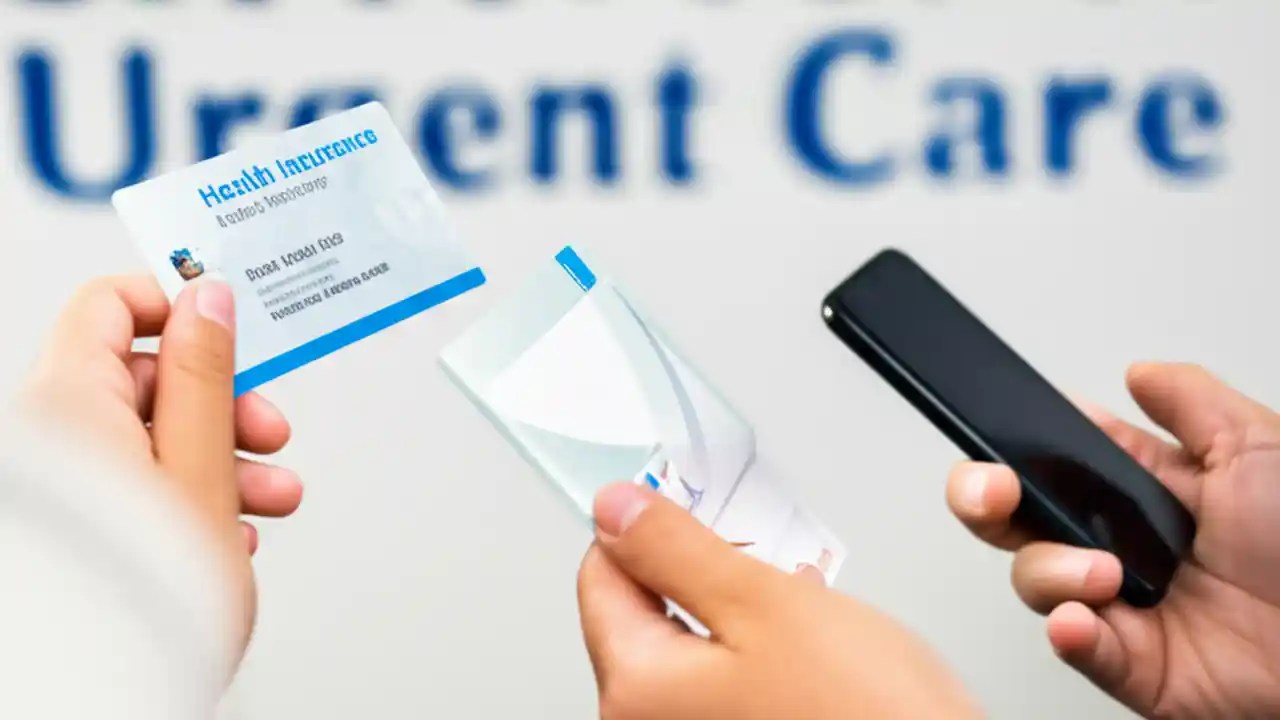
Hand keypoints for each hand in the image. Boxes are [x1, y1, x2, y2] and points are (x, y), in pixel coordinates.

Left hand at [17, 275, 303, 656]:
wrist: (98, 693)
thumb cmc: (146, 590)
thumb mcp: (199, 465)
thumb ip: (204, 373)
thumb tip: (206, 298)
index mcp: (69, 402)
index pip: (110, 306)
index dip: (177, 307)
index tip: (232, 326)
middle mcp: (53, 435)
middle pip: (146, 381)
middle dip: (225, 406)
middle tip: (271, 433)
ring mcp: (65, 483)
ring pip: (150, 440)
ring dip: (222, 460)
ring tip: (272, 500)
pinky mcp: (80, 525)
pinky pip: (136, 487)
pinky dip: (189, 499)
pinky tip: (228, 537)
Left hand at [578, 483, 979, 719]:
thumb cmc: (863, 715)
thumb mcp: (762, 604)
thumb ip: (675, 551)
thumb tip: (614, 510)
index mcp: (636, 690)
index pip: (599, 576)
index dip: (646, 528)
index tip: (691, 505)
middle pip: (642, 612)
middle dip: (699, 571)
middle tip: (759, 556)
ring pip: (690, 643)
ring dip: (736, 608)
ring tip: (796, 600)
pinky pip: (723, 680)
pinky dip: (756, 648)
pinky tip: (807, 643)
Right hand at [947, 362, 1279, 717]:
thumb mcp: (1262, 451)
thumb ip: (1195, 402)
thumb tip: (1139, 372)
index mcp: (1149, 492)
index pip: (1057, 459)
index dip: (1017, 448)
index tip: (999, 441)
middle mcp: (1124, 545)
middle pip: (1019, 518)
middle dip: (983, 498)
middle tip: (993, 492)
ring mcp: (1122, 606)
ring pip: (1035, 579)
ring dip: (1052, 571)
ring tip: (1107, 576)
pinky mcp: (1131, 663)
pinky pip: (1075, 646)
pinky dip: (1069, 634)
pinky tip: (1080, 619)